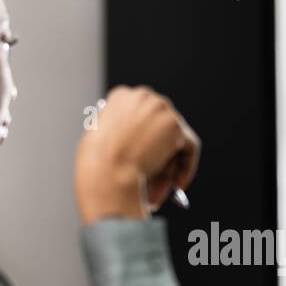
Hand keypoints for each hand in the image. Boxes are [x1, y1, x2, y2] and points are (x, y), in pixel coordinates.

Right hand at [74, 85, 199, 223]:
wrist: (107, 175)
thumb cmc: (96, 166)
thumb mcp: (98, 142)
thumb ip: (117, 136)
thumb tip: (134, 147)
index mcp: (120, 97)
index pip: (140, 113)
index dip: (144, 137)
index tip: (143, 156)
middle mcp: (142, 96)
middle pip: (160, 124)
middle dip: (160, 150)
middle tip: (158, 175)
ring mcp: (161, 108)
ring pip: (174, 139)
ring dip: (167, 166)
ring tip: (156, 189)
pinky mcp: (175, 126)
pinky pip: (189, 148)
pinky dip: (186, 168)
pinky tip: (177, 185)